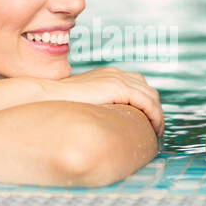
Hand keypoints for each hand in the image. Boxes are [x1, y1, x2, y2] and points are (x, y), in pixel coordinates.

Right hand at [43, 67, 164, 136]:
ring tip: (156, 132)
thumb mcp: (85, 102)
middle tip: (156, 130)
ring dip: (157, 114)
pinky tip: (153, 129)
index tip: (148, 122)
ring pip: (151, 96)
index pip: (138, 86)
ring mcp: (118, 78)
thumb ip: (98, 106)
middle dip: (155, 110)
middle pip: (148, 90)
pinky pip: (146, 102)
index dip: (147, 104)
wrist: (48, 96)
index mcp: (109, 75)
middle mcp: (116, 73)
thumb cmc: (60, 103)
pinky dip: (154, 115)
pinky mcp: (118, 88)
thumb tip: (101, 123)